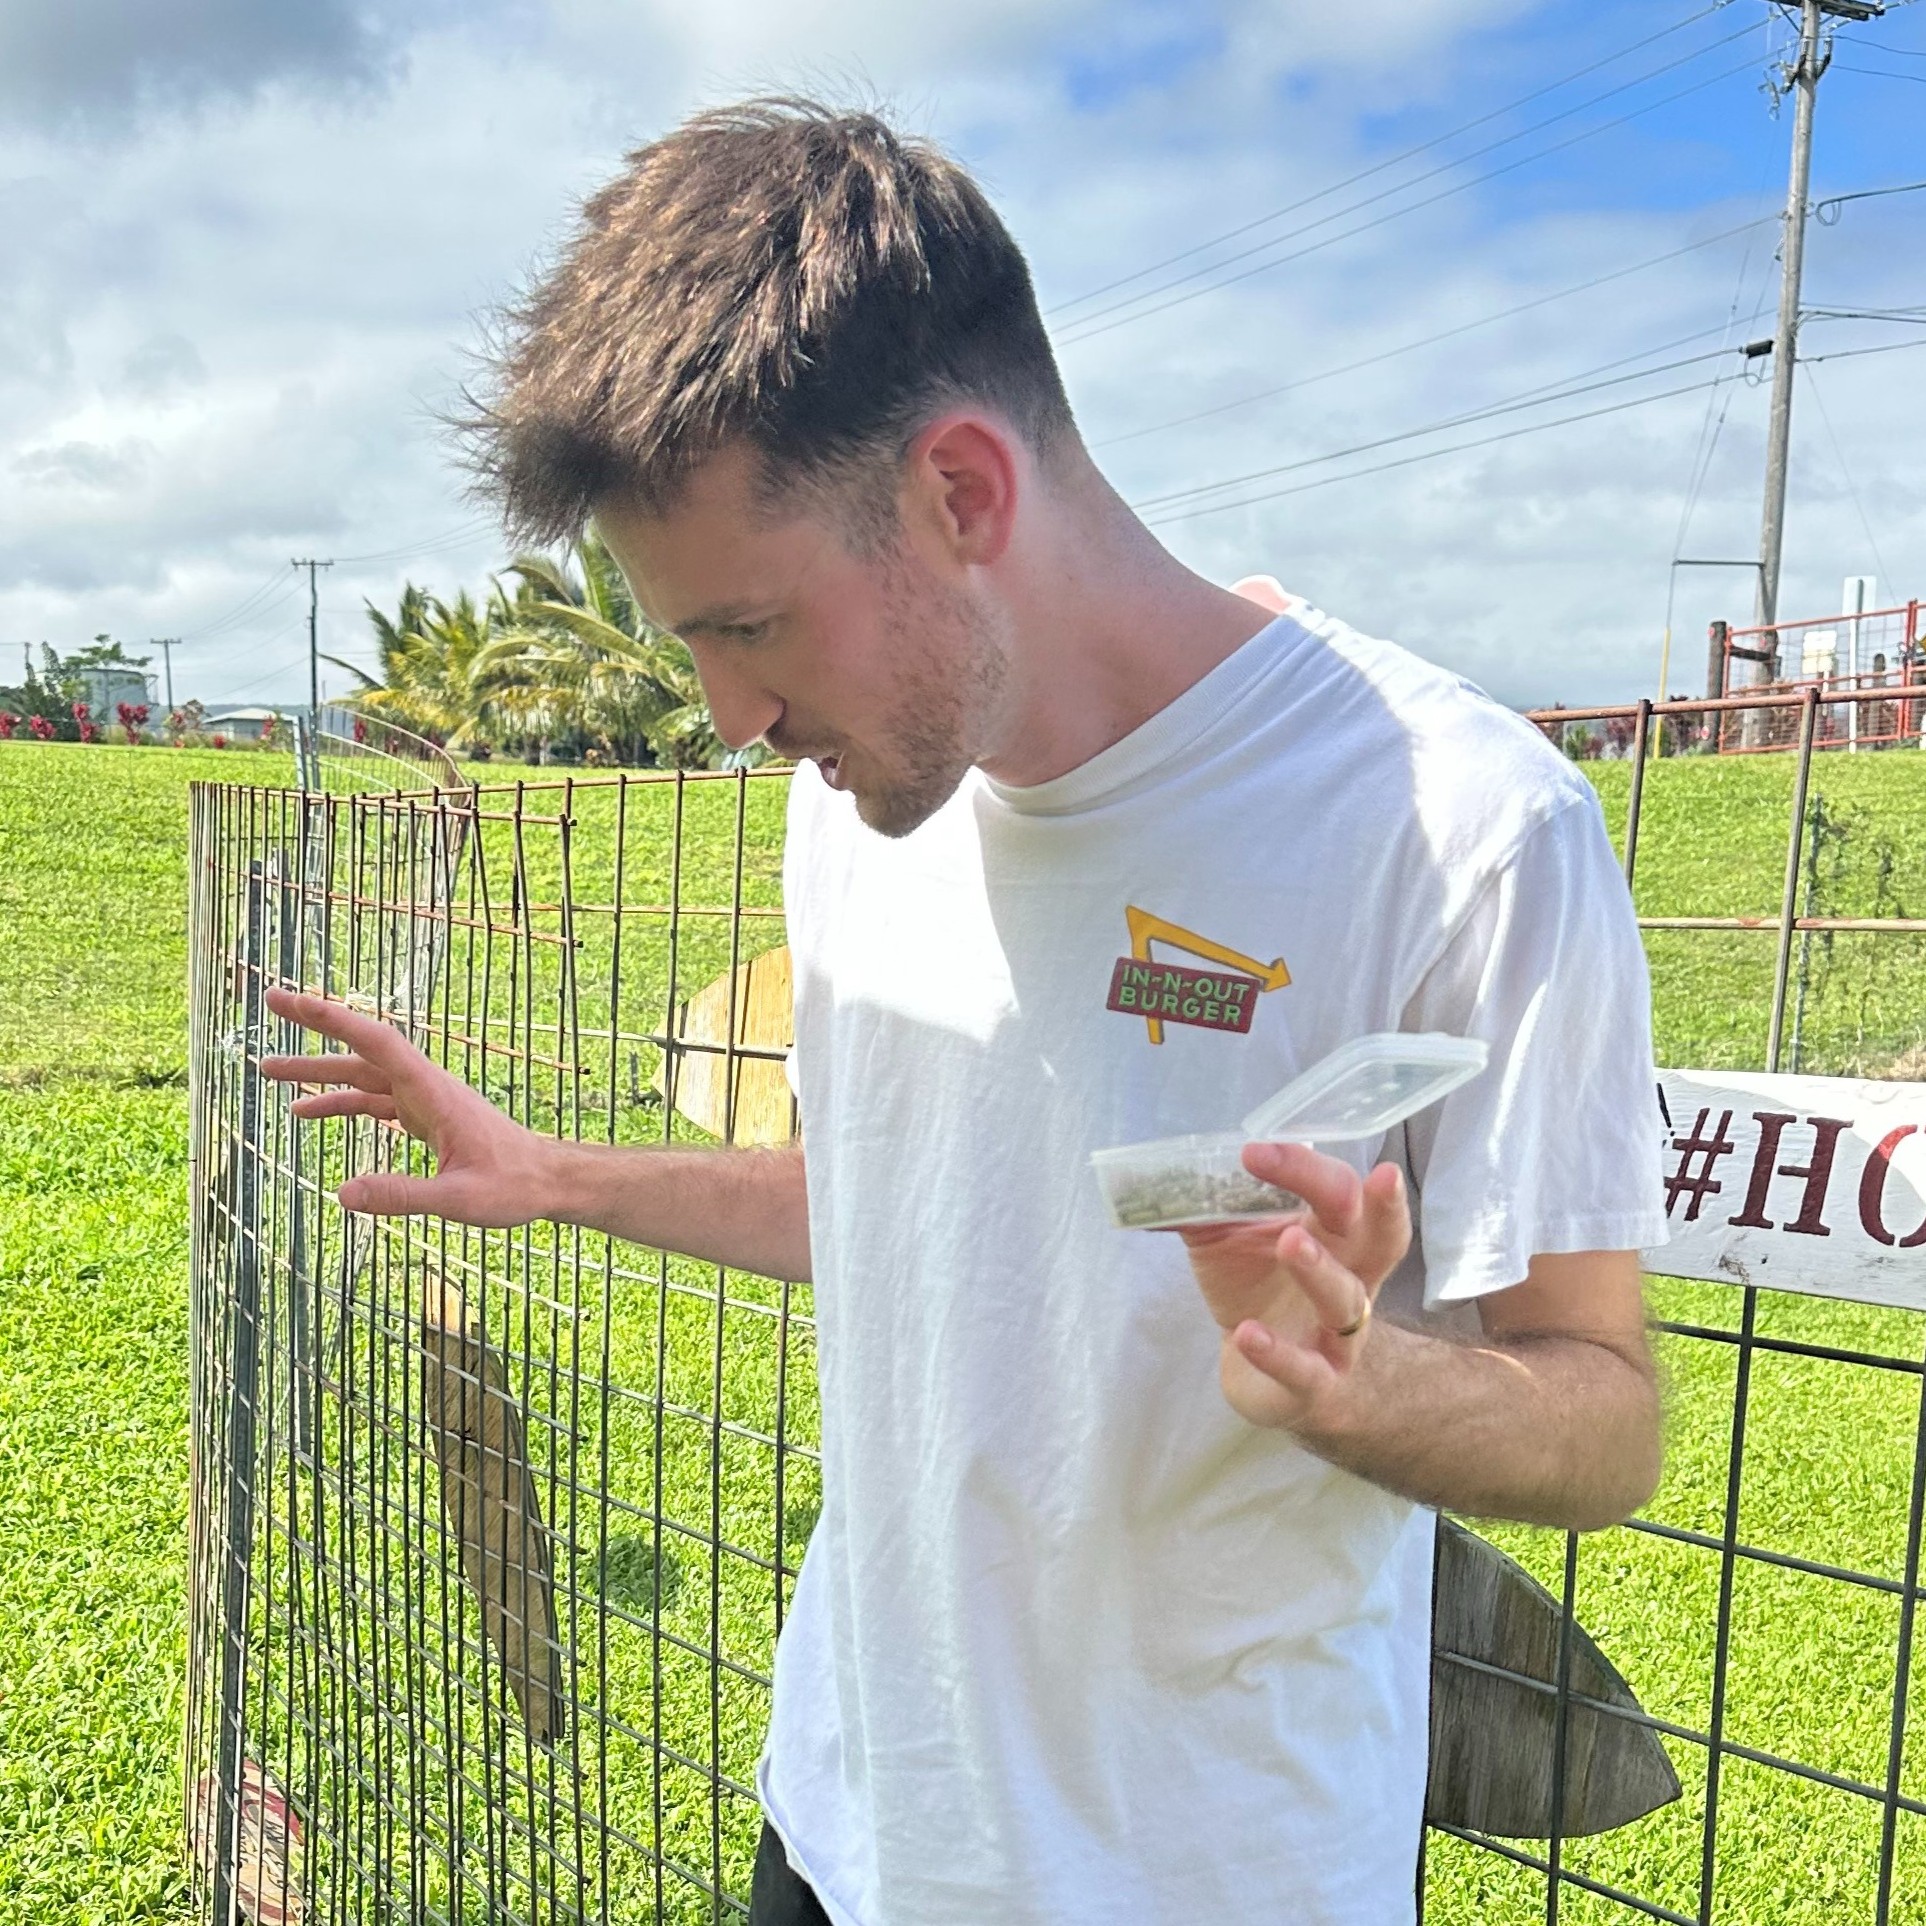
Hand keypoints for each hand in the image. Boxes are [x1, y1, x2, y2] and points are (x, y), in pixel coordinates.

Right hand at [259, 987, 560, 1224]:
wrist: (547, 1181)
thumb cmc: (513, 1186)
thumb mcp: (458, 1199)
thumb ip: (403, 1195)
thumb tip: (343, 1194)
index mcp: (434, 1093)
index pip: (377, 1043)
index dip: (331, 1018)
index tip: (291, 1001)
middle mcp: (426, 1087)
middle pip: (363, 1050)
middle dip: (316, 1027)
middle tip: (270, 1002)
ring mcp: (425, 1100)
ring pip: (363, 1076)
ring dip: (318, 1072)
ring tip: (267, 1070)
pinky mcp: (425, 1116)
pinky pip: (373, 1102)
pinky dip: (339, 1102)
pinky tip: (306, 1111)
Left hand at [1177, 1142, 1410, 1432]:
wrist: (1270, 1378)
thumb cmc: (1256, 1290)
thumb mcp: (1228, 1241)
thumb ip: (1200, 1206)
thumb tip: (1148, 1174)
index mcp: (1333, 1235)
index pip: (1339, 1191)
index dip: (1305, 1168)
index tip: (1253, 1151)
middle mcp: (1350, 1278)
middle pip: (1378, 1237)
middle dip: (1371, 1205)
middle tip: (1348, 1183)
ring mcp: (1337, 1336)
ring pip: (1344, 1299)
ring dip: (1319, 1269)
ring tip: (1289, 1243)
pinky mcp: (1314, 1384)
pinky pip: (1305, 1369)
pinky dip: (1278, 1352)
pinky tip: (1249, 1334)